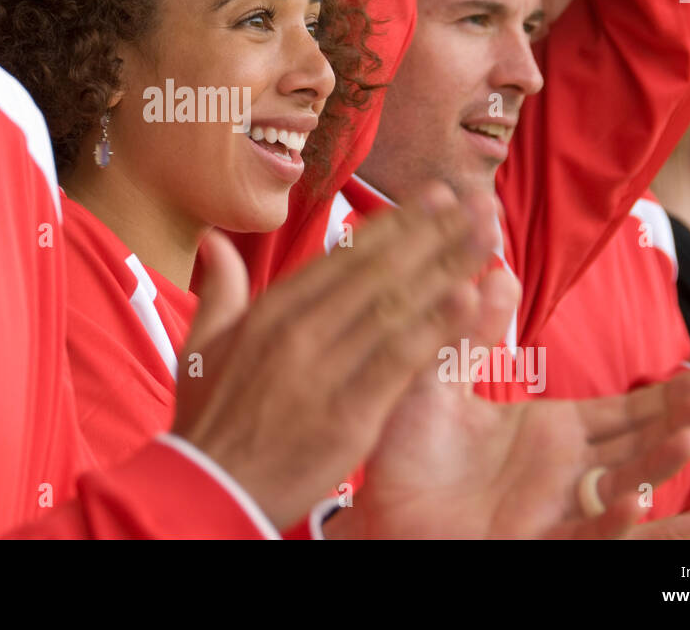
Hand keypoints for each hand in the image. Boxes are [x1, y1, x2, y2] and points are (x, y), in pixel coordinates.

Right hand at [171, 183, 496, 530]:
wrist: (208, 490)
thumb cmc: (209, 421)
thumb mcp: (203, 347)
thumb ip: (222, 289)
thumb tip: (215, 239)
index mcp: (272, 311)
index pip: (347, 257)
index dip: (397, 224)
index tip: (435, 198)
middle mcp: (300, 329)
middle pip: (379, 270)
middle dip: (433, 233)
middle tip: (475, 202)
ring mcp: (324, 369)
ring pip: (395, 305)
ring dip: (445, 267)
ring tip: (486, 238)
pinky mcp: (347, 412)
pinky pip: (398, 360)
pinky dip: (433, 328)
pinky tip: (467, 300)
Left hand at [326, 314, 689, 538]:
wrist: (375, 509)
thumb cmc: (407, 450)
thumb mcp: (439, 381)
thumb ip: (471, 331)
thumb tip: (494, 271)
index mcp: (551, 432)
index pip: (624, 411)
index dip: (666, 396)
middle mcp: (564, 471)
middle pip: (639, 445)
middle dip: (679, 422)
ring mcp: (556, 509)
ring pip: (625, 490)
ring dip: (660, 468)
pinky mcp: (538, 541)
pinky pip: (591, 539)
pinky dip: (623, 529)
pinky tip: (643, 507)